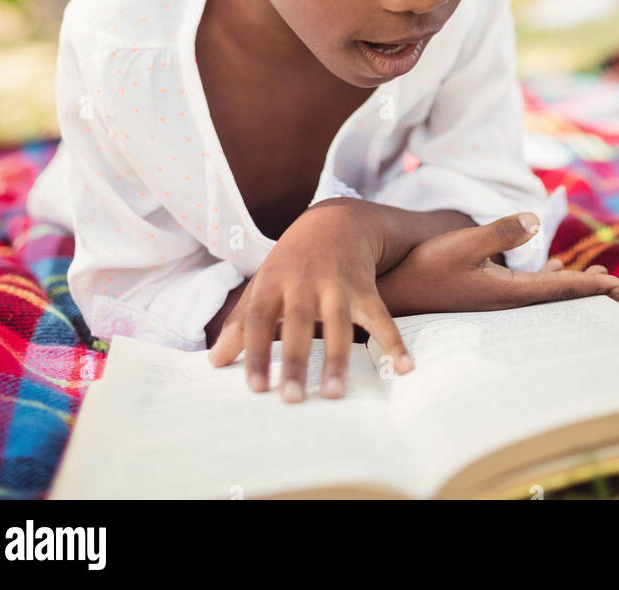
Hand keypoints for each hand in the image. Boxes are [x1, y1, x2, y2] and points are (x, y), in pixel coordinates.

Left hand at [208, 199, 414, 401]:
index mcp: (273, 281)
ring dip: (338, 359)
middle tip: (292, 399)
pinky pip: (380, 316)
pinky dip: (394, 341)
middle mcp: (303, 281)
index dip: (256, 352)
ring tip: (335, 394)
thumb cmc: (291, 262)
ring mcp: (336, 283)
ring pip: (338, 323)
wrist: (335, 220)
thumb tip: (214, 362)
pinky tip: (404, 367)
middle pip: (298, 322)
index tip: (256, 388)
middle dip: (296, 360)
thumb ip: (240, 323)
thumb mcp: (263, 283)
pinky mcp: (365, 286)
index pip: (259, 318)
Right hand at [376, 213, 618, 314]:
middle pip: (563, 295)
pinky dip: (550, 279)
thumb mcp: (462, 244)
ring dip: (576, 285)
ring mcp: (499, 295)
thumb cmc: (427, 268)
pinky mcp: (487, 289)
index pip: (562, 290)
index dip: (593, 287)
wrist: (395, 291)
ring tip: (605, 283)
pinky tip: (557, 271)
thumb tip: (533, 220)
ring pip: (548, 291)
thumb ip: (499, 232)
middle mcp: (509, 298)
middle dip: (596, 291)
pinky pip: (528, 285)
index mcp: (509, 292)